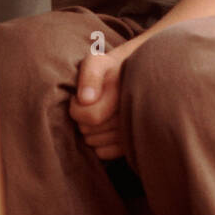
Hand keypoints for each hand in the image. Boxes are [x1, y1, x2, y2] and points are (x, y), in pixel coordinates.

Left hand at [69, 45, 129, 159]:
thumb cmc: (111, 69)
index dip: (76, 107)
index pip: (90, 116)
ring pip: (95, 144)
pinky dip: (99, 143)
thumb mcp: (99, 61)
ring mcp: (134, 134)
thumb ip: (90, 75)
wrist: (138, 79)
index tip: (78, 96)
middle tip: (89, 104)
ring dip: (90, 131)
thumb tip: (85, 100)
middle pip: (89, 132)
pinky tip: (104, 127)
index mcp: (123, 95)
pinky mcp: (132, 146)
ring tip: (98, 113)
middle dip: (82, 119)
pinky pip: (103, 153)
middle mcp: (131, 117)